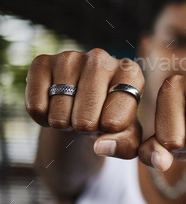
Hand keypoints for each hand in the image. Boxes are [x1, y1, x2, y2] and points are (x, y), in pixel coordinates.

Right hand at [25, 48, 143, 158]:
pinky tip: (54, 107)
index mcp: (130, 73)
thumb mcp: (127, 135)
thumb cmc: (111, 118)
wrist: (83, 104)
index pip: (114, 121)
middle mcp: (101, 59)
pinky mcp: (43, 62)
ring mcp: (70, 57)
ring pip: (59, 115)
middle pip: (85, 118)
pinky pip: (36, 107)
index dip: (107, 131)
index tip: (110, 122)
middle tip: (89, 118)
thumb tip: (101, 146)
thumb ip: (125, 145)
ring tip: (74, 110)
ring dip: (64, 123)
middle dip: (86, 129)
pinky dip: (43, 118)